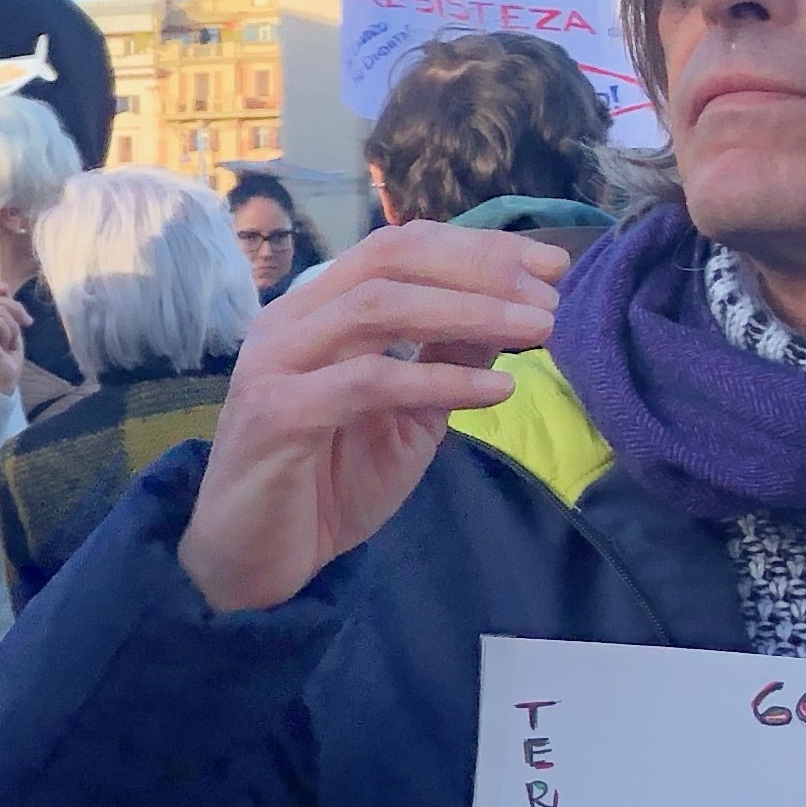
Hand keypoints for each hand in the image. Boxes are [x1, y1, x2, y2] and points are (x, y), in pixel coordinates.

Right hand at [0, 282, 27, 400]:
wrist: (0, 383)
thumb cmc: (4, 361)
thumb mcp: (8, 328)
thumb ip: (4, 308)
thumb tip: (4, 286)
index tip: (6, 289)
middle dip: (15, 310)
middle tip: (24, 325)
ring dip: (12, 328)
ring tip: (6, 345)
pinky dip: (7, 335)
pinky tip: (1, 348)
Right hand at [177, 221, 565, 613]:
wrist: (254, 559)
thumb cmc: (327, 485)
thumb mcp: (407, 415)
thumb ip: (445, 359)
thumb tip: (514, 310)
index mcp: (317, 309)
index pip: (400, 248)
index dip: (477, 247)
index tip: (550, 265)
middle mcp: (291, 320)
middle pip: (390, 260)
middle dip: (480, 268)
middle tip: (549, 294)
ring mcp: (278, 362)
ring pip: (380, 307)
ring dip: (470, 311)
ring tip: (538, 329)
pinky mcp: (278, 413)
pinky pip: (369, 381)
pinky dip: (440, 380)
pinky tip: (497, 389)